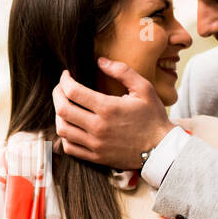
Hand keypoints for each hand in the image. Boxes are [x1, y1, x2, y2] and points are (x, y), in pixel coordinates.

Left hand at [52, 59, 172, 167]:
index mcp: (108, 108)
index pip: (73, 91)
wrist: (161, 149)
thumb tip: (100, 61)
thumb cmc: (153, 116)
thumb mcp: (144, 88)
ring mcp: (95, 144)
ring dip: (59, 114)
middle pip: (62, 109)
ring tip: (64, 105)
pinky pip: (69, 147)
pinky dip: (64, 135)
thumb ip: (122, 71)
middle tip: (61, 88)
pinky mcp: (95, 157)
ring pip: (62, 129)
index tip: (66, 75)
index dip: (64, 80)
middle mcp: (98, 127)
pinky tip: (70, 126)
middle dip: (57, 94)